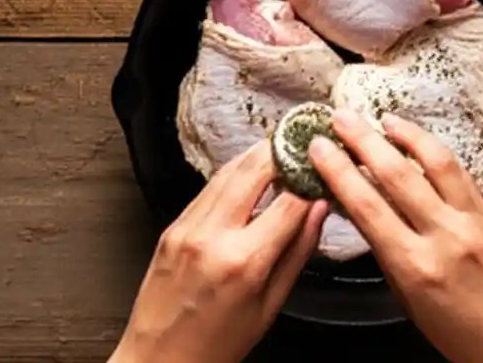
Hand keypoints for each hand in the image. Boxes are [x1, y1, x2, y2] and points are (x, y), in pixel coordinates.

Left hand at [111, 141, 327, 362]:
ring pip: (227, 172)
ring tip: (280, 146)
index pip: (290, 202)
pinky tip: (247, 173)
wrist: (157, 361)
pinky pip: (207, 189)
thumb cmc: (214, 346)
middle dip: (282, 150)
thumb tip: (319, 212)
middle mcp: (213, 237)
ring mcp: (187, 228)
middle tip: (303, 141)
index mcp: (244, 262)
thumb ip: (297, 253)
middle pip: (254, 170)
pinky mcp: (172, 227)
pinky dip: (231, 175)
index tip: (326, 171)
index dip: (312, 180)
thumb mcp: (270, 307)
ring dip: (256, 154)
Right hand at [309, 112, 482, 362]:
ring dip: (404, 134)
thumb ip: (385, 251)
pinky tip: (418, 139)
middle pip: (396, 175)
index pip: (367, 206)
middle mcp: (445, 237)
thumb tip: (360, 208)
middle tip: (340, 118)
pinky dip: (434, 150)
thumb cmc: (459, 333)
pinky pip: (459, 172)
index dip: (338, 171)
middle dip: (363, 141)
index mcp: (415, 266)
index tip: (319, 147)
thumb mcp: (407, 298)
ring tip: (381, 118)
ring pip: (434, 162)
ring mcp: (472, 221)